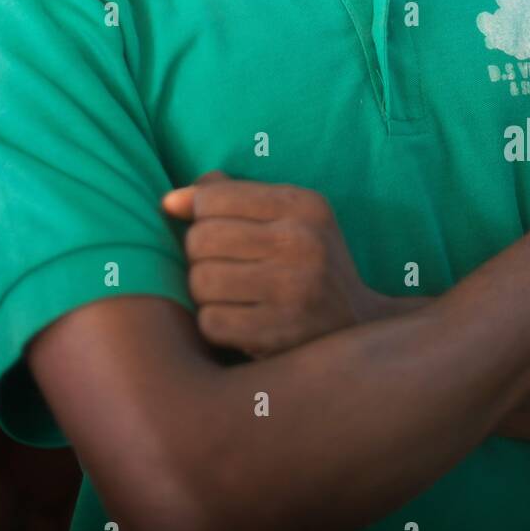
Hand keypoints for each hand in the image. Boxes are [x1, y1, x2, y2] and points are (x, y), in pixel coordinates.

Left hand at [161, 171, 380, 357]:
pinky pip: (211, 322)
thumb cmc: (308, 262)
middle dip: (200, 253)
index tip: (203, 223)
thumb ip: (233, 197)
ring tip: (229, 292)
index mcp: (303, 205)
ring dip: (205, 290)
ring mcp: (293, 290)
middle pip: (201, 238)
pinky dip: (216, 322)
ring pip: (200, 281)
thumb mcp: (288, 216)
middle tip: (220, 264)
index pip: (216, 196)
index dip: (197, 211)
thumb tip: (170, 201)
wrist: (359, 326)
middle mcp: (302, 243)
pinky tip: (238, 319)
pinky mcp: (279, 335)